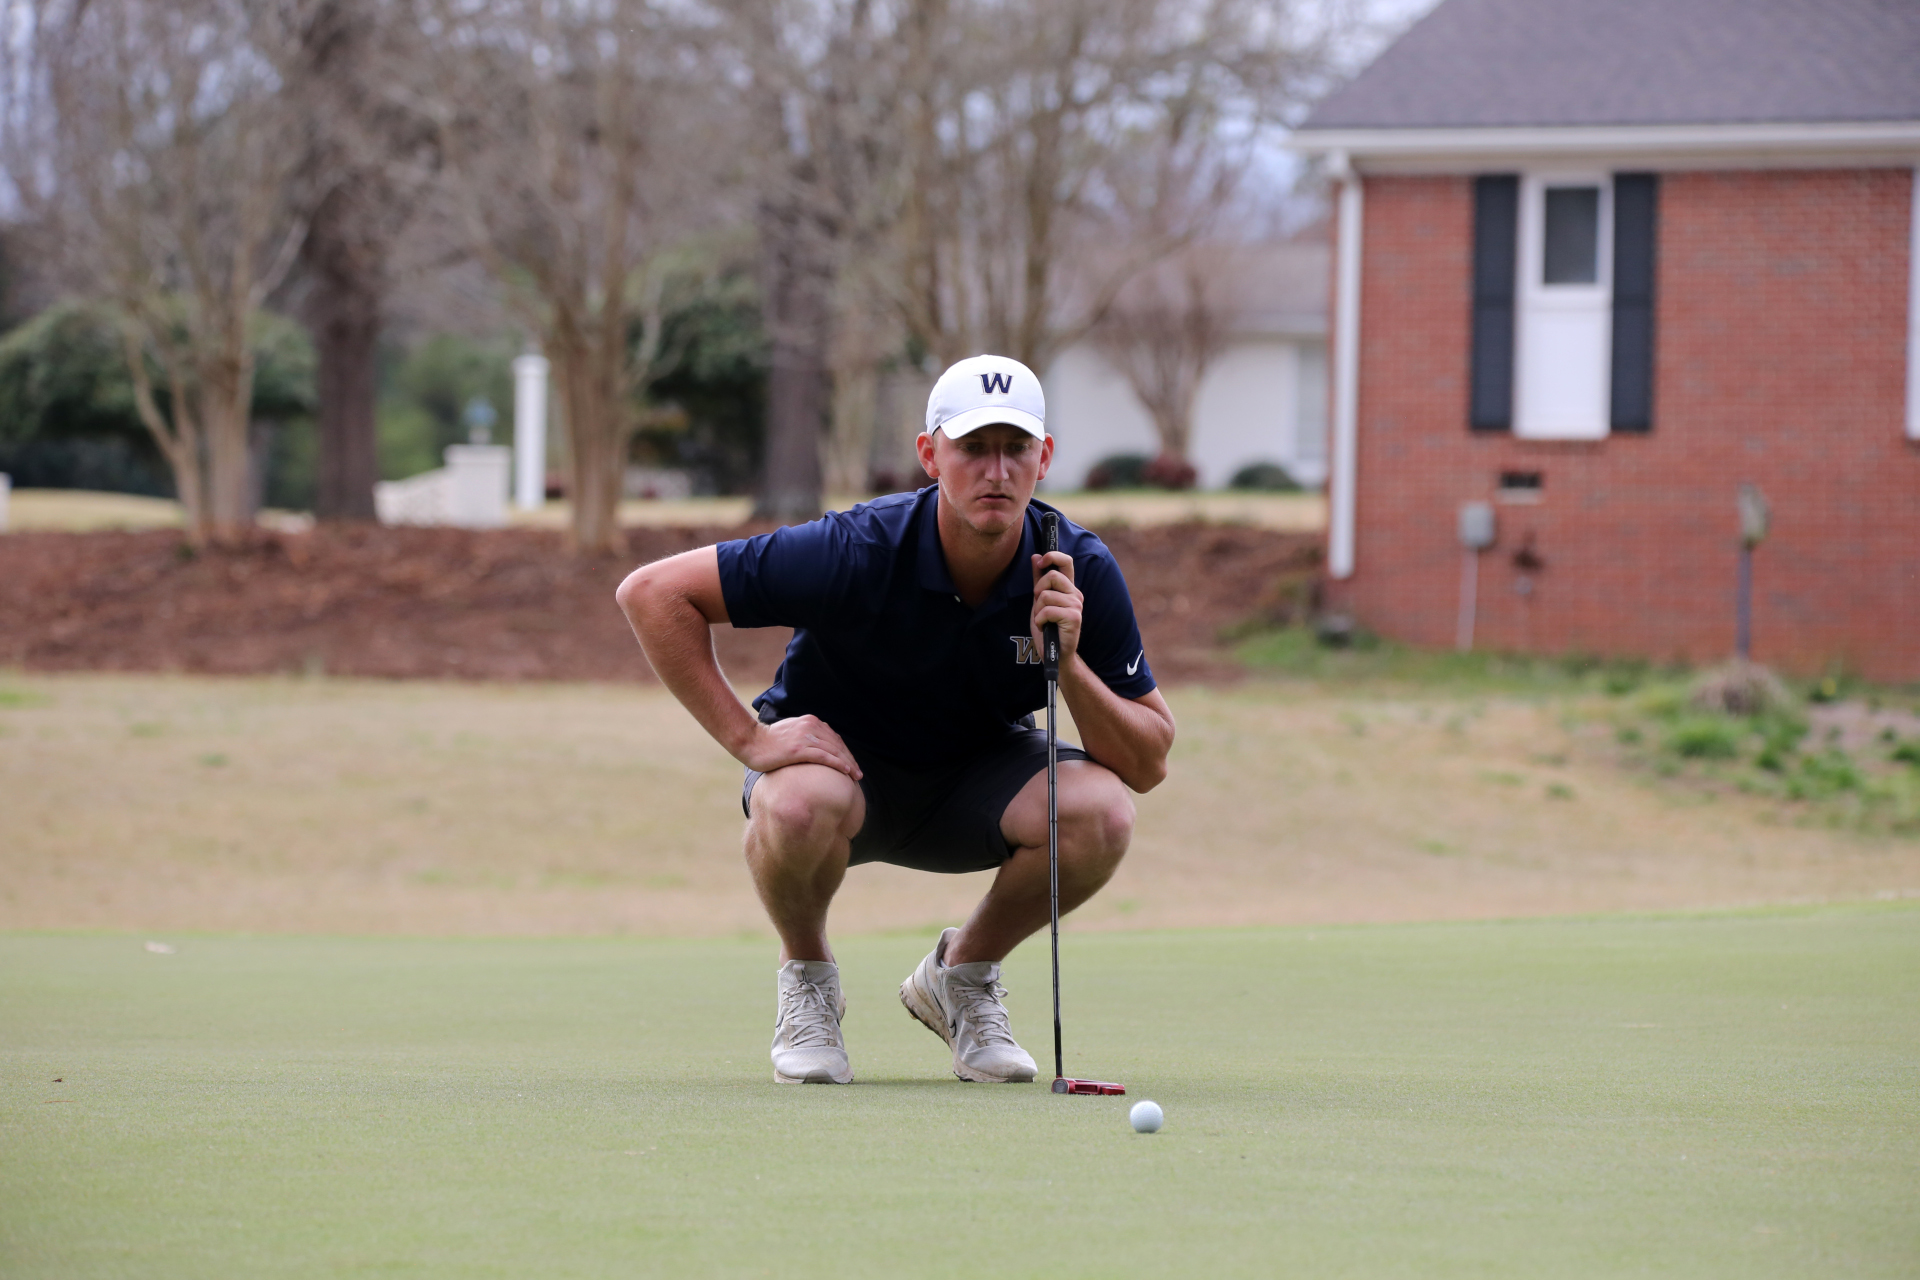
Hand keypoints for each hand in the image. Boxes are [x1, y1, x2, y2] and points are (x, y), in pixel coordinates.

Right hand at [740, 714, 862, 780]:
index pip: (834, 738)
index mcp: (809, 721)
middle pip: (837, 744)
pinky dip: (838, 764)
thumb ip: (805, 736)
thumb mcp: (791, 732)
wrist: (750, 741)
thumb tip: (816, 748)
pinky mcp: (799, 749)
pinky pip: (824, 757)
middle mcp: (810, 726)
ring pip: (834, 750)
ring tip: (856, 776)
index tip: (852, 764)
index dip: (845, 752)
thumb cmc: (768, 741)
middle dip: (850, 759)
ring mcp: (804, 737)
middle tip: (859, 774)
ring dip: (848, 764)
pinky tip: (846, 772)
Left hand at [1029, 549, 1082, 665]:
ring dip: (1038, 610)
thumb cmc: (1048, 627)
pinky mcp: (1074, 617)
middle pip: (1052, 576)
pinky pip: (1047, 610)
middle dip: (1038, 590)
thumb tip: (1036, 557)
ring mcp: (1076, 605)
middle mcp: (1075, 594)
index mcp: (1068, 588)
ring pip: (1046, 595)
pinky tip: (1046, 627)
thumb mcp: (1039, 601)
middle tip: (1039, 606)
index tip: (1041, 561)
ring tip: (1044, 620)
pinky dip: (1040, 620)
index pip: (1066, 561)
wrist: (1055, 653)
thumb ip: (1038, 579)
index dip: (1053, 556)